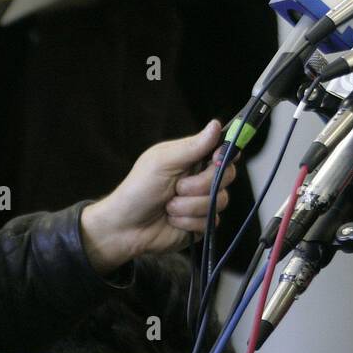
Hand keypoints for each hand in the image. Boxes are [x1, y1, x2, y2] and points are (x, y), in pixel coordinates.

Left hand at [78, 120, 233, 273]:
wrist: (125, 227)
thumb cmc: (138, 189)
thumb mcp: (162, 163)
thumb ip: (192, 146)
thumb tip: (216, 125)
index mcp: (193, 158)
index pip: (224, 150)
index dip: (226, 154)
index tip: (215, 160)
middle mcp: (201, 178)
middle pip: (227, 176)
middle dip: (201, 185)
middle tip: (178, 187)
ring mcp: (203, 201)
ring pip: (220, 201)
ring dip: (189, 206)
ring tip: (168, 206)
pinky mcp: (201, 223)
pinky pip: (211, 222)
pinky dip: (188, 222)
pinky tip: (172, 220)